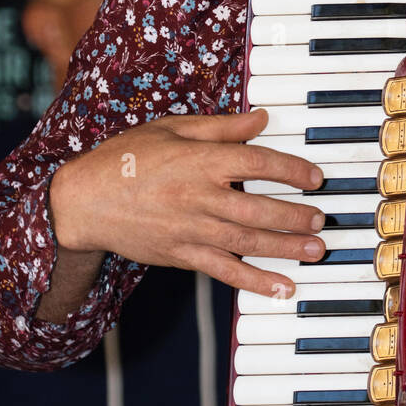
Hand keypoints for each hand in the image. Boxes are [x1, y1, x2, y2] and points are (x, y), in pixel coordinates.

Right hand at [49, 108, 325, 297]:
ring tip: (315, 249)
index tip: (315, 177)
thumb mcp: (172, 128)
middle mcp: (199, 197)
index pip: (257, 163)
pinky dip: (254, 282)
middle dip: (295, 215)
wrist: (84, 201)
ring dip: (285, 248)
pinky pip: (224, 271)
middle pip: (258, 208)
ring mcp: (191, 230)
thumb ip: (221, 126)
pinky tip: (281, 288)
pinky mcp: (182, 255)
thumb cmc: (127, 157)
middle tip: (321, 219)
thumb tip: (261, 117)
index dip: (291, 170)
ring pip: (247, 242)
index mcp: (200, 160)